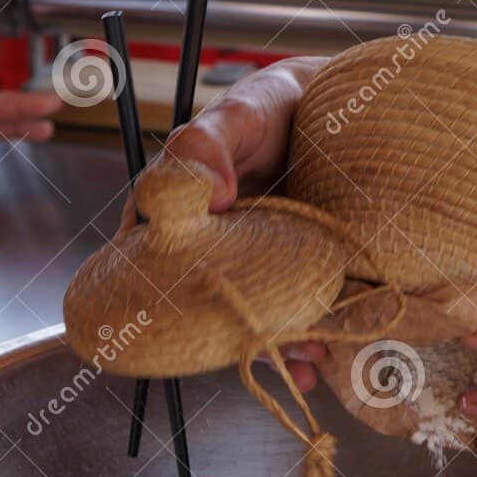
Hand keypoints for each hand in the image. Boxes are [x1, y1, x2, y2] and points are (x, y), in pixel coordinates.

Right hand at [117, 59, 329, 390]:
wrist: (330, 112)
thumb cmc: (269, 109)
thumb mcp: (238, 111)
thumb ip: (208, 140)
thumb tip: (210, 193)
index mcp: (175, 215)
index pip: (146, 263)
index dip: (151, 298)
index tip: (170, 324)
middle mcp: (208, 252)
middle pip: (201, 307)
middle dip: (221, 337)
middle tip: (247, 348)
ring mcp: (250, 271)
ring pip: (247, 321)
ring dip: (270, 349)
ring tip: (300, 362)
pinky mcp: (288, 280)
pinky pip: (287, 320)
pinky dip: (298, 347)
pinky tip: (314, 368)